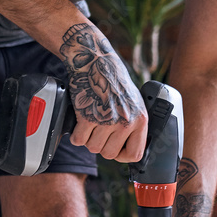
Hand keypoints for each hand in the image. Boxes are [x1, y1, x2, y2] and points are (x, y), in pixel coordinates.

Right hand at [60, 23, 146, 161]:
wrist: (96, 61)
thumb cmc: (113, 81)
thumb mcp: (134, 103)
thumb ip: (133, 125)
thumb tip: (129, 148)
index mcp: (140, 119)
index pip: (135, 154)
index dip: (122, 155)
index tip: (116, 149)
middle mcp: (125, 121)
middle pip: (109, 154)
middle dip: (101, 144)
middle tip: (99, 129)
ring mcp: (106, 120)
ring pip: (93, 148)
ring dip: (88, 138)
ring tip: (90, 120)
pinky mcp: (87, 117)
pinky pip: (79, 140)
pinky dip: (76, 133)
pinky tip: (80, 121)